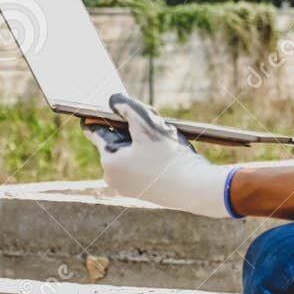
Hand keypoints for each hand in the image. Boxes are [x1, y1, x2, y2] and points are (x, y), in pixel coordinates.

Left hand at [84, 94, 239, 218]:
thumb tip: (112, 100)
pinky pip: (140, 165)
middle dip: (130, 127)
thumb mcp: (147, 123)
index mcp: (109, 161)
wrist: (197, 189)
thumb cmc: (170, 157)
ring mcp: (128, 187)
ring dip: (143, 140)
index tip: (99, 105)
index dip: (99, 115)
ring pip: (130, 152)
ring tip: (165, 136)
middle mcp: (113, 178)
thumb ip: (126, 106)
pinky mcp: (143, 192)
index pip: (96, 132)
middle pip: (116, 140)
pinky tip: (169, 153)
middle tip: (152, 118)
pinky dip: (150, 155)